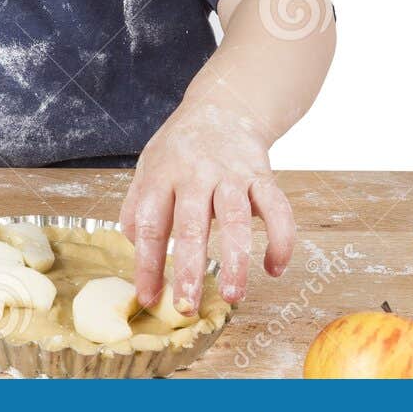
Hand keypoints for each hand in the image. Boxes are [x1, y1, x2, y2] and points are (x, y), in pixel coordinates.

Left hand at [119, 96, 294, 314]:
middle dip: (189, 269)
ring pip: (234, 219)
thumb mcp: (148, 167)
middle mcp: (194, 174)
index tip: (147, 297)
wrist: (223, 105)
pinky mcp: (262, 175)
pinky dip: (280, 240)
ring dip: (235, 260)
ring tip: (232, 295)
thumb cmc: (180, 148)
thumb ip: (137, 206)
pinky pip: (276, 210)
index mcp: (161, 175)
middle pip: (190, 224)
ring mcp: (231, 174)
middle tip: (186, 305)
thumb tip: (131, 245)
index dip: (147, 263)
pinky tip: (274, 269)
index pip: (149, 224)